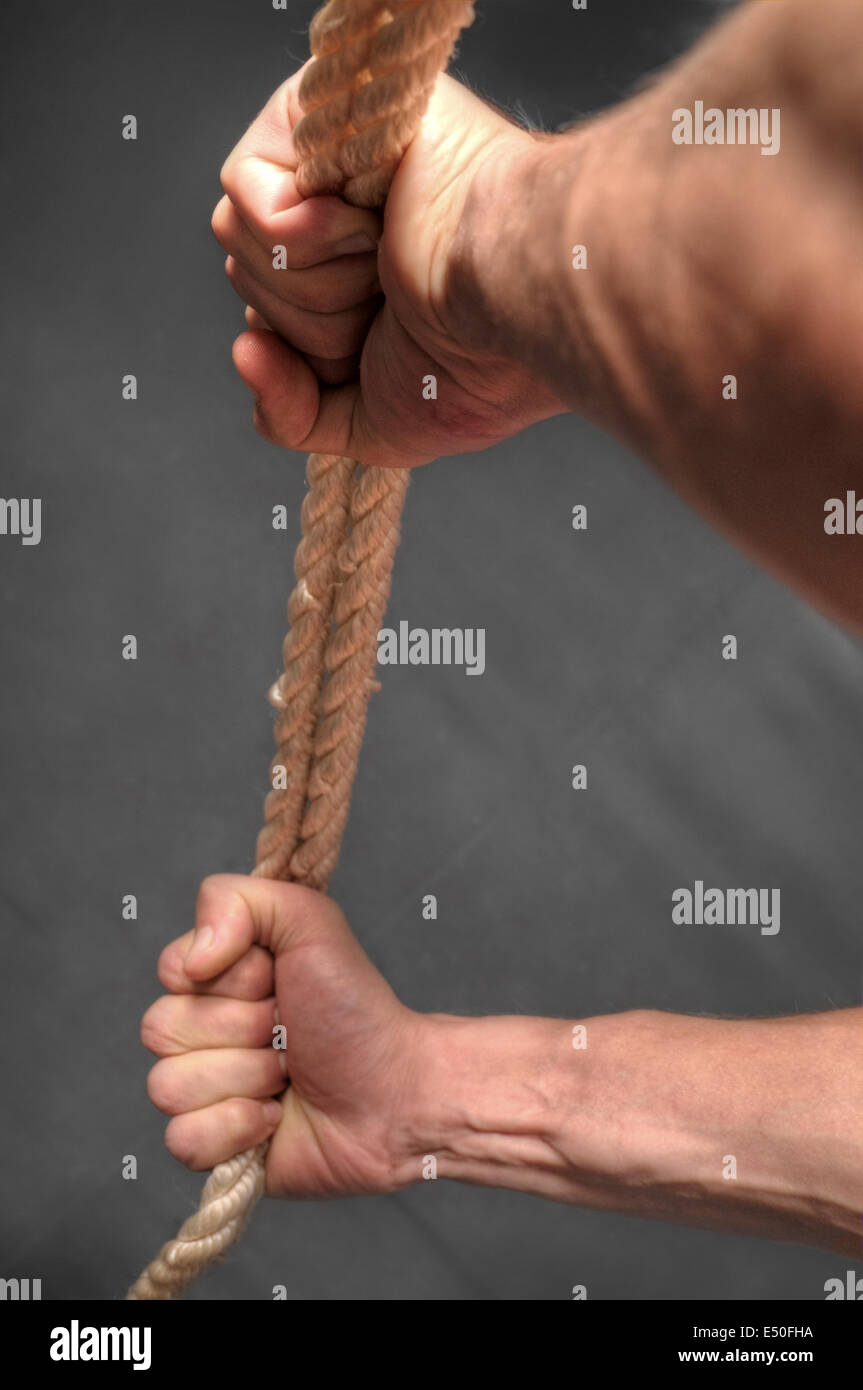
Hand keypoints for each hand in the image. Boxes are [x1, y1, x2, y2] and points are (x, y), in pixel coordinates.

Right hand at [141, 875, 425, 1197]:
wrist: (394, 1091)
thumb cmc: (356, 1008)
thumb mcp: (310, 922)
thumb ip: (237, 899)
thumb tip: (190, 957)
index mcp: (218, 978)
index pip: (171, 971)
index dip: (228, 979)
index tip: (275, 981)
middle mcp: (203, 1031)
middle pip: (161, 1028)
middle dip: (242, 1030)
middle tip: (288, 1032)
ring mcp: (204, 1091)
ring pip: (167, 1086)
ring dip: (245, 1079)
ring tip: (288, 1075)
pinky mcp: (212, 1146)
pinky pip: (181, 1140)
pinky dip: (237, 1128)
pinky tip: (274, 1118)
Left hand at [212, 69, 564, 467]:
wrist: (513, 295)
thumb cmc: (476, 364)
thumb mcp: (375, 425)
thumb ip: (295, 415)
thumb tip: (243, 351)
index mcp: (350, 272)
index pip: (262, 315)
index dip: (308, 354)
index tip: (382, 349)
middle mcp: (332, 209)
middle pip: (246, 278)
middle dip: (319, 320)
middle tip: (397, 299)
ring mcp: (323, 154)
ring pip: (237, 237)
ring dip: (322, 280)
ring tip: (392, 257)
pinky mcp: (315, 109)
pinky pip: (243, 192)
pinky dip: (308, 234)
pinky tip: (375, 221)